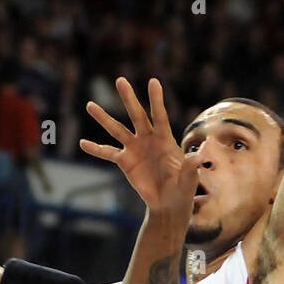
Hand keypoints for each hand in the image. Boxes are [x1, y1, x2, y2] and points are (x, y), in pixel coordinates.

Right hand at [81, 79, 199, 221]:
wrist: (168, 203)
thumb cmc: (183, 189)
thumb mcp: (189, 180)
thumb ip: (192, 167)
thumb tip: (200, 156)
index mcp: (165, 140)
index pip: (160, 116)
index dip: (156, 100)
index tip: (153, 81)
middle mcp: (148, 139)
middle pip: (137, 115)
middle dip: (129, 98)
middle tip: (120, 80)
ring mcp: (134, 148)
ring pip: (117, 129)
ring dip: (103, 118)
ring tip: (89, 105)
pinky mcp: (125, 161)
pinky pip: (108, 153)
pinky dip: (96, 149)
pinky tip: (83, 143)